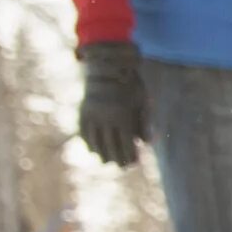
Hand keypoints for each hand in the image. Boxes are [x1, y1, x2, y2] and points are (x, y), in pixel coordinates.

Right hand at [76, 41, 147, 168]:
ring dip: (101, 153)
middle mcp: (105, 116)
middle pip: (110, 146)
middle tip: (121, 166)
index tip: (133, 163)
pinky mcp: (83, 111)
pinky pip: (83, 132)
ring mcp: (92, 114)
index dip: (130, 156)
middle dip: (116, 158)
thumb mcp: (143, 101)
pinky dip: (88, 143)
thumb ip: (145, 123)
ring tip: (106, 161)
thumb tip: (148, 144)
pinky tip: (92, 150)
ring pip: (95, 142)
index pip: (125, 144)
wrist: (107, 65)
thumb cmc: (131, 84)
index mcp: (122, 114)